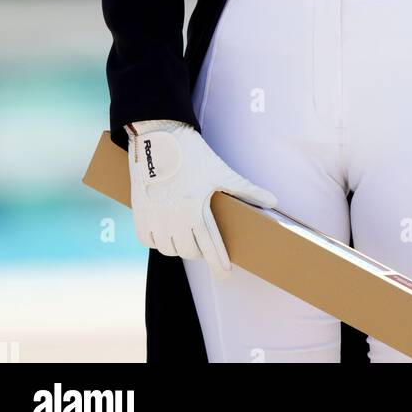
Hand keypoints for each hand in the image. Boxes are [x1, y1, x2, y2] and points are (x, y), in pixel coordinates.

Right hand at [125, 120, 278, 278]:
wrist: (158, 137)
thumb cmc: (192, 154)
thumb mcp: (221, 171)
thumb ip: (246, 190)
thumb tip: (273, 201)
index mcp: (195, 210)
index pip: (209, 246)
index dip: (218, 263)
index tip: (224, 274)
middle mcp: (173, 219)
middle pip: (189, 252)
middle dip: (201, 252)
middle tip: (206, 246)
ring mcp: (154, 218)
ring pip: (168, 249)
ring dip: (180, 247)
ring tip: (188, 237)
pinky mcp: (138, 213)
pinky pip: (148, 241)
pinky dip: (158, 241)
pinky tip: (167, 233)